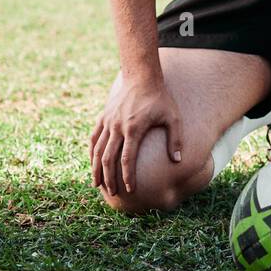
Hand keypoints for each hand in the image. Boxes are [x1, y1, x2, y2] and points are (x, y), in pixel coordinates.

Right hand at [89, 70, 183, 196]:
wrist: (142, 76)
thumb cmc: (160, 98)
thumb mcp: (173, 117)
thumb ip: (175, 139)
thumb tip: (177, 160)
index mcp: (134, 129)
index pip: (127, 159)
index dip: (127, 176)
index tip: (130, 189)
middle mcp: (117, 126)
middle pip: (108, 158)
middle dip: (109, 178)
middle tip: (113, 193)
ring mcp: (108, 121)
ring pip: (97, 149)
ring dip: (96, 168)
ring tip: (97, 184)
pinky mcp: (104, 116)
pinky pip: (94, 137)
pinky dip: (92, 151)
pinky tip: (93, 162)